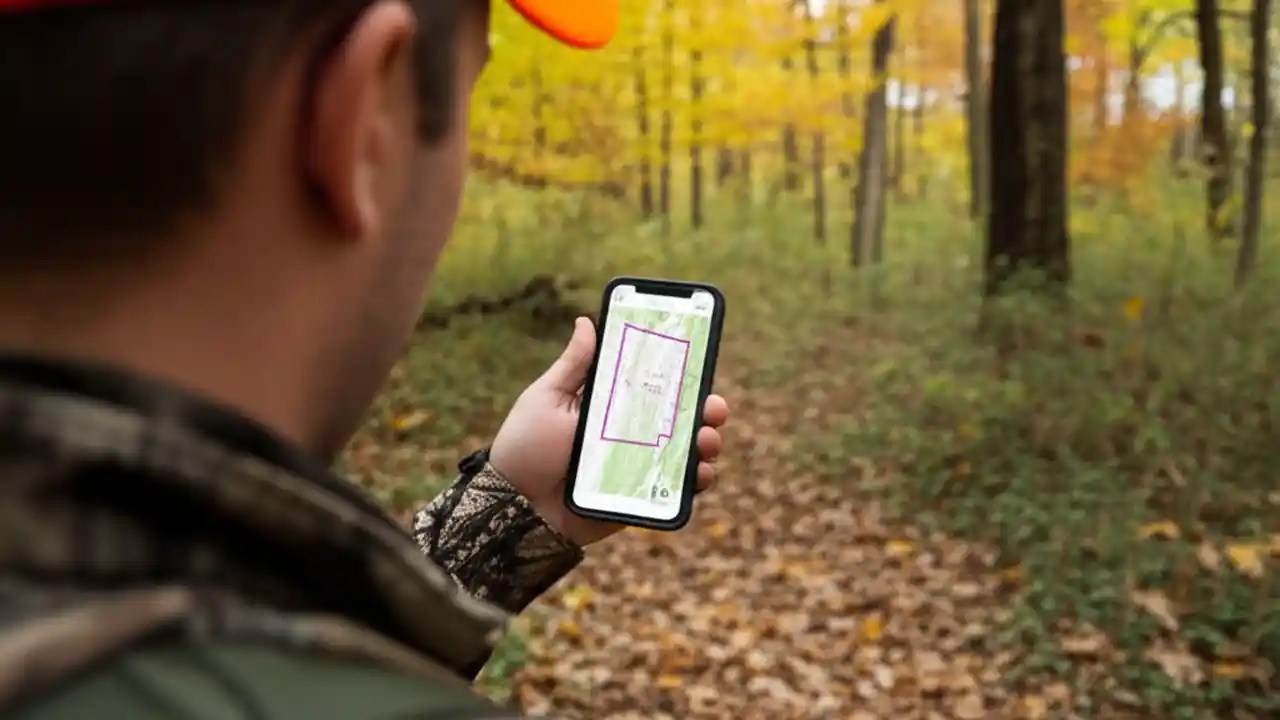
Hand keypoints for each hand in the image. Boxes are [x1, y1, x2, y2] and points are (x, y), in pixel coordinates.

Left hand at [489, 316, 728, 545]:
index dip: (682, 376)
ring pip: (685, 454)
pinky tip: (702, 473)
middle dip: (706, 411)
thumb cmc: (526, 447)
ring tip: (707, 439)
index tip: (702, 363)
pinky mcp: (638, 498)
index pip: (654, 386)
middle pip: (679, 419)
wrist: (514, 505)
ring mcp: (637, 468)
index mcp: (610, 407)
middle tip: (714, 407)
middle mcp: (629, 436)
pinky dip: (695, 482)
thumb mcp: (547, 397)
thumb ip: (573, 364)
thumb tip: (586, 321)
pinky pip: (675, 491)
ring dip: (706, 444)